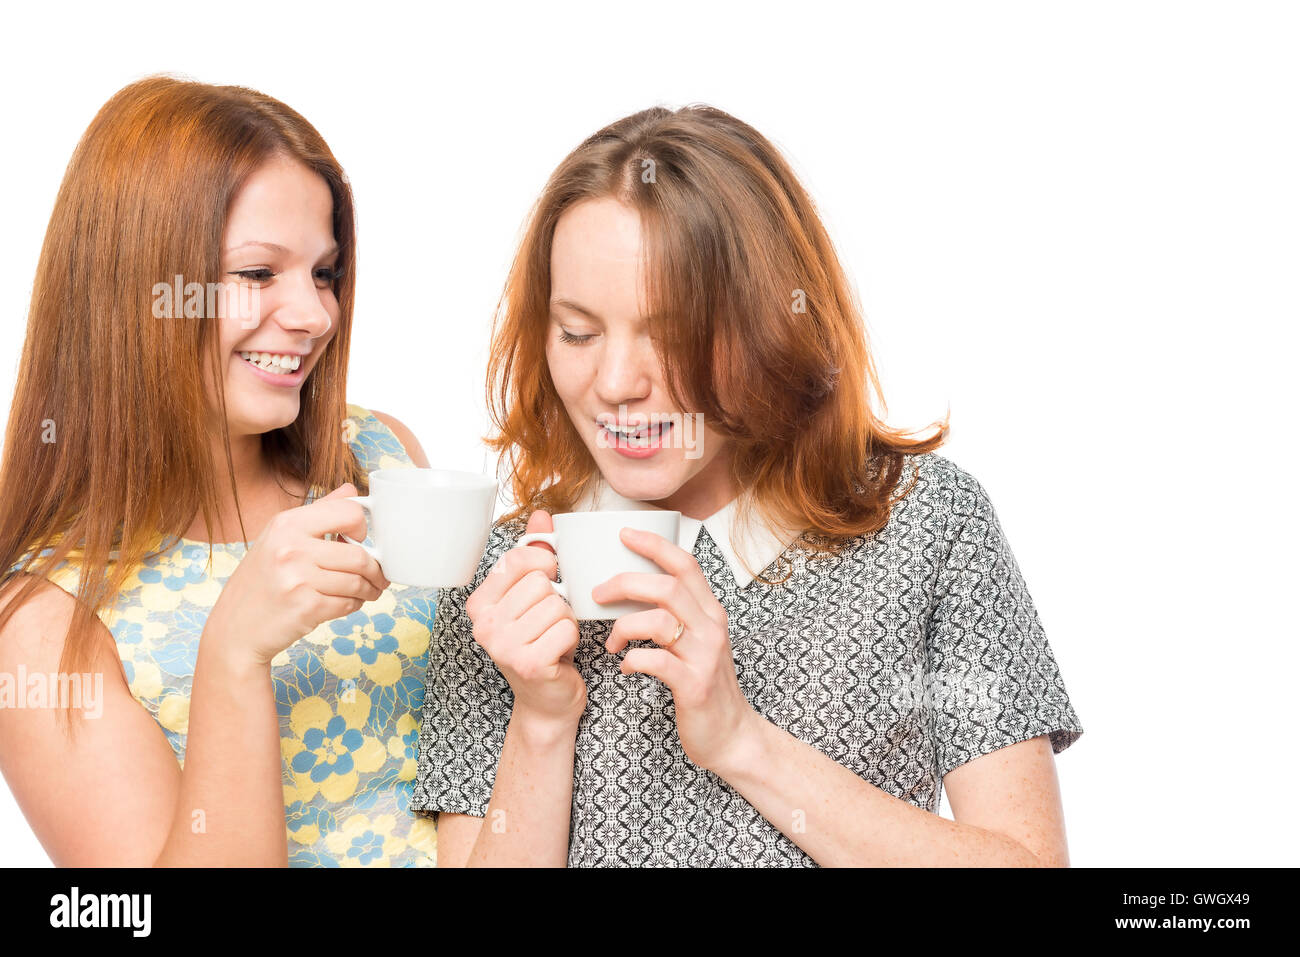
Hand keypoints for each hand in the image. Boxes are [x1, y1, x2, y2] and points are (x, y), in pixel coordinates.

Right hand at [208, 483, 388, 665]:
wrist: (234, 630)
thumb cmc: (261, 583)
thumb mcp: (279, 538)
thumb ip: (319, 512)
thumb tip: (351, 490)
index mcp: (286, 524)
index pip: (348, 512)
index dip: (364, 527)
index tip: (364, 540)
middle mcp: (290, 547)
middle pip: (359, 554)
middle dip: (376, 570)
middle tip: (378, 577)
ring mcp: (297, 578)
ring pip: (357, 581)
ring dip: (369, 590)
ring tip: (367, 592)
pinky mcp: (306, 607)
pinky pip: (348, 603)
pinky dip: (354, 605)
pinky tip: (346, 604)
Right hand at [465, 510, 585, 729]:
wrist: (547, 700)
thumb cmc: (540, 644)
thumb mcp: (532, 598)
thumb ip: (535, 556)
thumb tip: (541, 516)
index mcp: (479, 603)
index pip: (518, 559)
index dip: (545, 567)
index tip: (545, 587)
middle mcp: (483, 624)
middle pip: (542, 583)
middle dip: (557, 602)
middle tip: (547, 625)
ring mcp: (502, 646)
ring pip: (558, 605)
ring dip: (565, 622)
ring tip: (552, 639)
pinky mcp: (528, 664)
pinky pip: (568, 628)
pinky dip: (572, 639)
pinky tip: (559, 654)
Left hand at [592, 527, 759, 773]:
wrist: (731, 735)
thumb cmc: (704, 684)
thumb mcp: (697, 641)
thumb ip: (675, 615)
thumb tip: (632, 589)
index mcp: (710, 612)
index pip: (685, 564)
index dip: (654, 545)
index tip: (623, 535)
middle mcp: (711, 628)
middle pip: (667, 586)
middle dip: (626, 583)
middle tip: (598, 594)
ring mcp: (704, 656)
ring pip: (659, 621)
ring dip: (624, 626)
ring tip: (611, 641)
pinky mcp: (694, 685)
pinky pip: (655, 661)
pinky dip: (631, 661)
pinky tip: (625, 668)